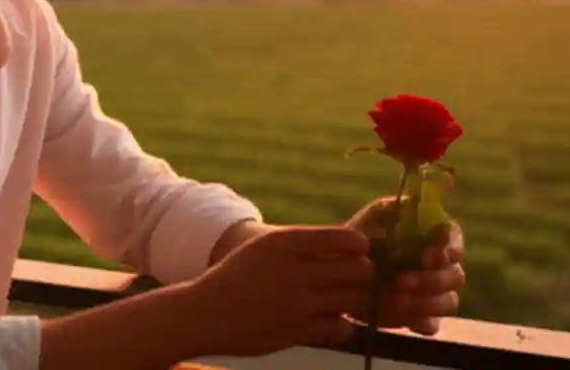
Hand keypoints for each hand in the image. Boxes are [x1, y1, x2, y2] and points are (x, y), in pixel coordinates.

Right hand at [185, 225, 372, 356]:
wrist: (204, 314)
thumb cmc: (239, 277)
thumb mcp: (264, 249)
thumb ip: (302, 246)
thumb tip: (352, 246)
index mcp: (284, 243)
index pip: (343, 238)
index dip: (360, 245)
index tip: (360, 251)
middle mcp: (292, 270)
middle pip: (357, 269)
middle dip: (365, 274)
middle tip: (361, 278)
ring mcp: (295, 302)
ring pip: (354, 300)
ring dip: (358, 300)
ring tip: (351, 300)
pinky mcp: (296, 331)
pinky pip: (341, 327)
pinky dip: (343, 325)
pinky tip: (333, 321)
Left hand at [346, 198, 465, 335]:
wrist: (340, 268)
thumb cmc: (363, 235)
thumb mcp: (376, 216)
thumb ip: (396, 209)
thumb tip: (415, 202)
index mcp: (436, 237)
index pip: (454, 241)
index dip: (449, 249)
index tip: (430, 255)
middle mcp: (443, 266)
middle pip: (455, 276)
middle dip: (430, 280)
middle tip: (401, 281)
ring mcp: (435, 294)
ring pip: (448, 303)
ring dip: (424, 302)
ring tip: (395, 298)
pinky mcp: (422, 317)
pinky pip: (432, 325)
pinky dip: (419, 322)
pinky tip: (403, 317)